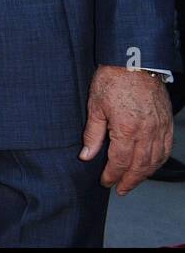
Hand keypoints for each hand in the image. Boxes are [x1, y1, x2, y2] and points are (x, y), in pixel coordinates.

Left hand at [79, 65, 172, 194]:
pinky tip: (151, 165)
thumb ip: (92, 134)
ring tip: (133, 182)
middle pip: (140, 165)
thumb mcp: (95, 106)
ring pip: (155, 160)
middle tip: (120, 190)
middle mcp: (147, 132)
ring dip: (144, 174)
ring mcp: (160, 128)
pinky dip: (158, 161)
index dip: (112, 175)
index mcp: (126, 129)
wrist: (134, 62)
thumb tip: (86, 156)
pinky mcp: (166, 122)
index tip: (105, 182)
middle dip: (129, 181)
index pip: (120, 161)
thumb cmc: (112, 80)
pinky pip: (166, 148)